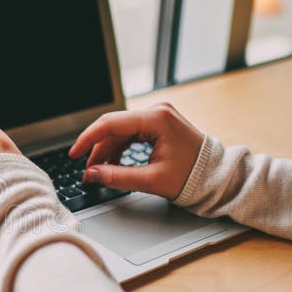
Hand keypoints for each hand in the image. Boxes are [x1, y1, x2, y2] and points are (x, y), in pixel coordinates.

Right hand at [69, 103, 204, 199]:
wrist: (217, 177)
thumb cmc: (192, 177)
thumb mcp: (151, 180)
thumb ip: (117, 177)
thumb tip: (92, 174)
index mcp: (156, 119)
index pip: (110, 123)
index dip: (88, 139)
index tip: (74, 154)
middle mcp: (156, 111)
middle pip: (113, 127)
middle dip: (96, 149)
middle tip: (87, 170)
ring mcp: (158, 116)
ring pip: (120, 131)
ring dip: (107, 150)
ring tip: (99, 171)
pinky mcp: (159, 124)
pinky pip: (131, 133)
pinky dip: (119, 148)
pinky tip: (113, 163)